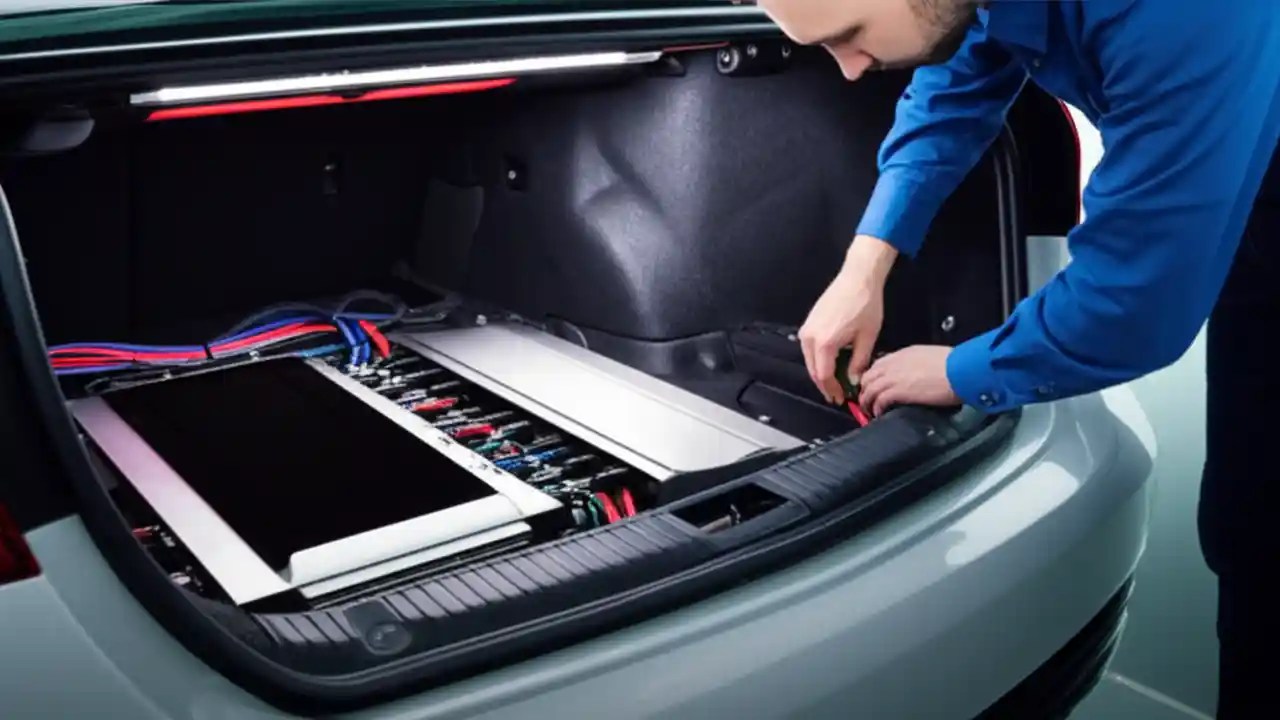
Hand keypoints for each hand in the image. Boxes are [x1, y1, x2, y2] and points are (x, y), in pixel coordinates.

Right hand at [798, 235, 896, 403]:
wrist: (858, 277)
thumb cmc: (865, 305)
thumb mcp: (868, 337)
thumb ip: (859, 363)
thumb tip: (854, 381)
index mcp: (824, 343)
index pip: (824, 376)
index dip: (832, 390)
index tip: (842, 399)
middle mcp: (810, 337)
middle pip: (813, 370)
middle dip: (825, 385)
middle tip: (837, 395)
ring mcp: (807, 329)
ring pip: (810, 360)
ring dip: (821, 373)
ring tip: (836, 382)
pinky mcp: (808, 323)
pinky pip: (810, 349)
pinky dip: (818, 360)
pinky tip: (831, 363)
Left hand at [858, 345, 961, 416]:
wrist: (960, 369)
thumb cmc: (954, 364)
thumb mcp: (930, 358)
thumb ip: (917, 365)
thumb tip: (916, 376)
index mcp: (903, 354)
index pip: (878, 364)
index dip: (873, 377)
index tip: (873, 386)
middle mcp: (894, 363)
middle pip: (868, 376)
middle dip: (865, 389)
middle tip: (867, 400)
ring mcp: (894, 376)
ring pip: (869, 389)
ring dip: (867, 401)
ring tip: (869, 411)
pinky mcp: (898, 391)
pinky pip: (879, 400)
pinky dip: (876, 408)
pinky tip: (879, 413)